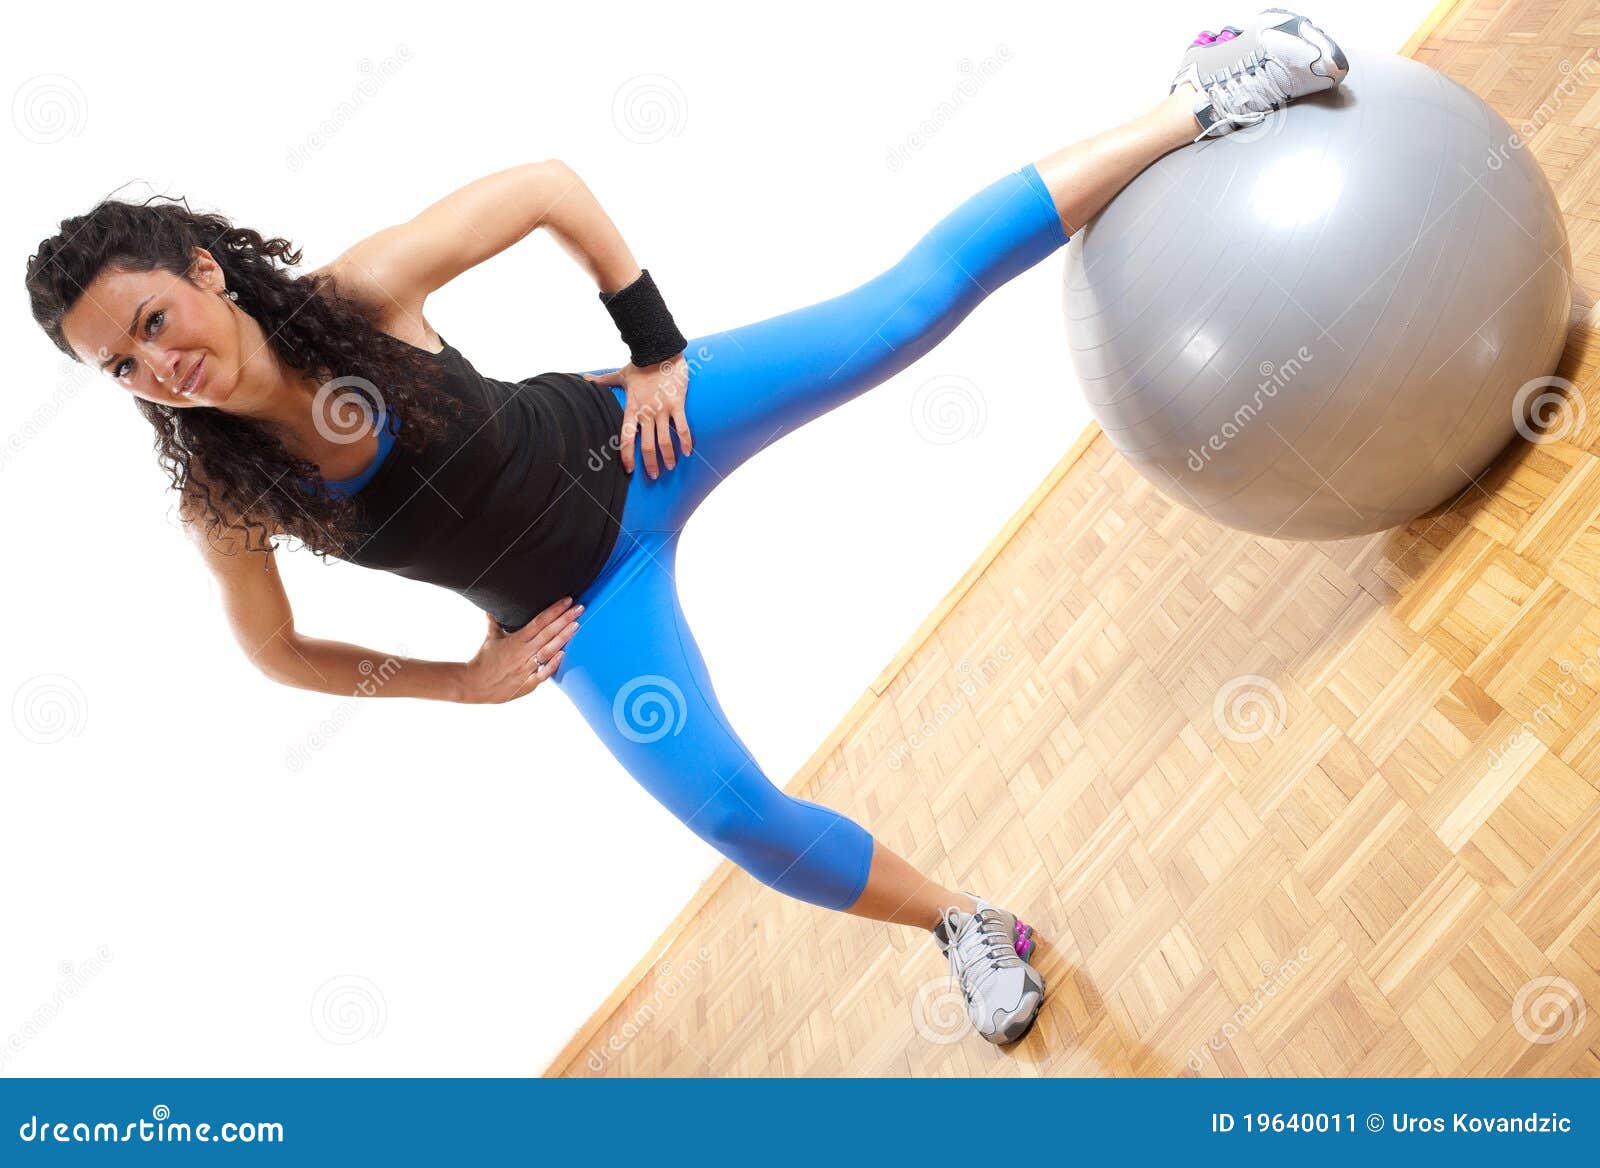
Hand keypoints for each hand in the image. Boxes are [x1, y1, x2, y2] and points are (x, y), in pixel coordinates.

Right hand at [459, 597, 581, 703]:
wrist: (473, 685)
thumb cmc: (482, 660)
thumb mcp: (490, 639)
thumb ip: (494, 622)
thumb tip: (491, 608)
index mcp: (515, 640)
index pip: (539, 622)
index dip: (554, 610)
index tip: (567, 601)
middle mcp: (523, 653)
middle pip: (547, 633)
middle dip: (565, 619)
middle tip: (580, 608)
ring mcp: (526, 668)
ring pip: (548, 651)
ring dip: (563, 638)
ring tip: (577, 625)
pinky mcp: (527, 683)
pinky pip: (543, 674)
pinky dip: (553, 665)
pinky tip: (563, 654)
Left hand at [583, 353, 691, 478]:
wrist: (660, 351)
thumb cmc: (640, 365)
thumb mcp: (620, 374)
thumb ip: (603, 380)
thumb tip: (584, 378)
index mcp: (632, 409)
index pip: (627, 438)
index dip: (627, 456)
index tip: (629, 469)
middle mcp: (646, 413)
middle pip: (647, 445)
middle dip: (650, 463)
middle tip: (654, 476)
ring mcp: (663, 410)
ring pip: (666, 440)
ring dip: (668, 457)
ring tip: (670, 467)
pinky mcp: (677, 404)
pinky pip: (683, 428)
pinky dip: (686, 442)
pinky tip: (688, 452)